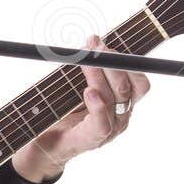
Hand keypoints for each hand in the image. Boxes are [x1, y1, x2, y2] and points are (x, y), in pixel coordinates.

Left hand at [16, 34, 149, 177]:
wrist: (45, 143)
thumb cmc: (63, 113)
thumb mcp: (77, 85)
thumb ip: (89, 68)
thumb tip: (92, 40)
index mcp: (123, 103)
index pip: (139, 82)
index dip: (126, 61)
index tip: (104, 44)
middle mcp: (121, 116)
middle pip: (129, 87)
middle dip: (112, 62)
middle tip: (95, 47)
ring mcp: (109, 130)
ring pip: (114, 99)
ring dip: (100, 76)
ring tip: (85, 62)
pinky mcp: (92, 140)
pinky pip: (102, 123)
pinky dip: (97, 106)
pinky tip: (89, 92)